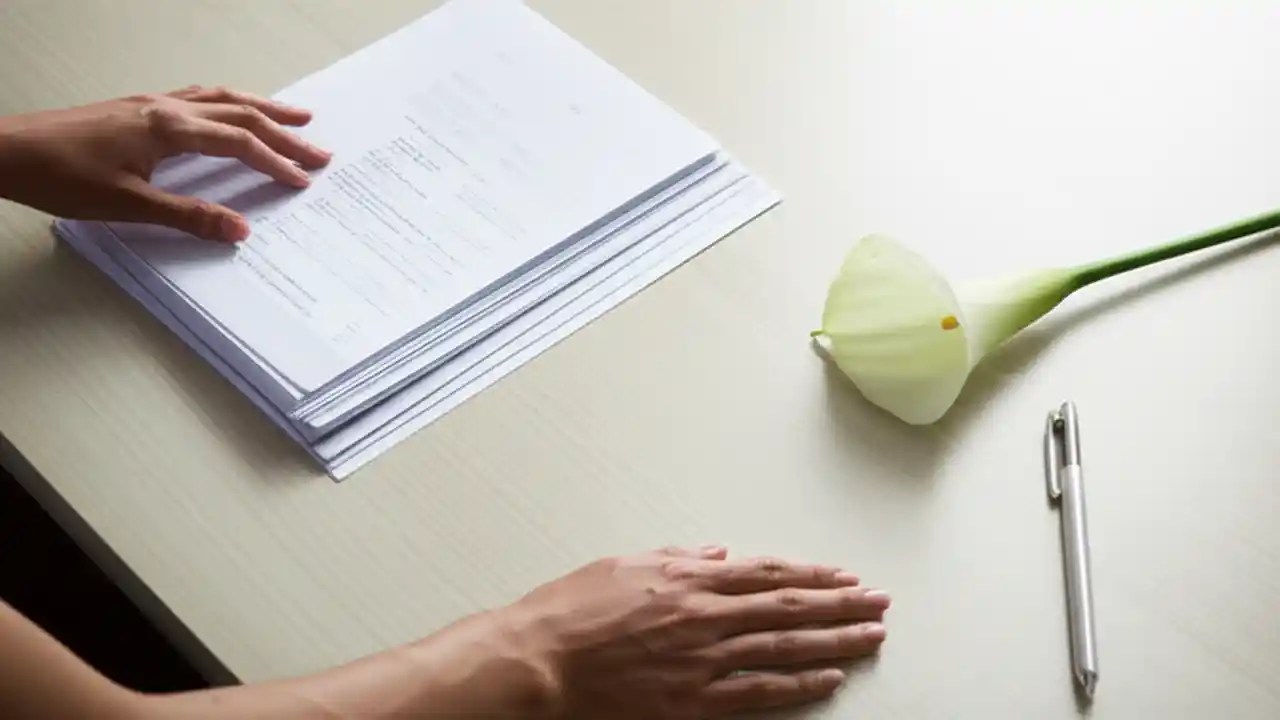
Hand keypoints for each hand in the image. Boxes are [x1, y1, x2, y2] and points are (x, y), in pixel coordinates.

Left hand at [0, 85, 330, 242]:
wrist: (8, 152)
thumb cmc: (60, 176)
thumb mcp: (129, 205)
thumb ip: (189, 216)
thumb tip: (239, 230)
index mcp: (168, 129)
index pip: (238, 143)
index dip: (275, 162)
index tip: (303, 179)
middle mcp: (165, 108)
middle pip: (240, 114)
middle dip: (284, 133)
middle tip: (320, 149)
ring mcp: (151, 103)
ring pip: (221, 98)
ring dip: (262, 108)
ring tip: (295, 115)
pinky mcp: (137, 108)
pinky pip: (198, 97)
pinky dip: (228, 103)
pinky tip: (231, 111)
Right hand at [502, 546, 889, 718]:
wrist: (537, 662)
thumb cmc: (569, 613)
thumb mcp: (621, 565)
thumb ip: (675, 559)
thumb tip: (718, 555)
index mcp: (687, 579)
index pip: (766, 574)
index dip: (811, 576)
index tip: (843, 576)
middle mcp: (704, 616)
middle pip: (788, 608)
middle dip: (840, 605)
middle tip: (879, 602)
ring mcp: (703, 660)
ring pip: (784, 648)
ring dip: (835, 641)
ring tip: (872, 637)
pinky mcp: (694, 701)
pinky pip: (759, 691)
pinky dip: (799, 685)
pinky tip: (829, 680)